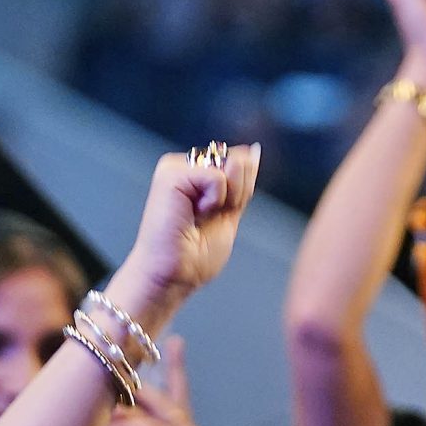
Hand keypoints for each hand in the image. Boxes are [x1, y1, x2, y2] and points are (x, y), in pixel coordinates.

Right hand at [109, 145, 261, 320]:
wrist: (173, 277)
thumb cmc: (194, 255)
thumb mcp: (230, 213)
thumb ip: (242, 182)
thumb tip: (254, 149)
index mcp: (198, 174)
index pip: (240, 163)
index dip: (242, 192)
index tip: (218, 216)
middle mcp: (185, 166)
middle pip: (238, 161)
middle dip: (238, 193)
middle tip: (210, 218)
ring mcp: (176, 168)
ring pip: (229, 166)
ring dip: (227, 198)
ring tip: (201, 216)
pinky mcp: (171, 174)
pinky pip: (216, 177)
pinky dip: (214, 201)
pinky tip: (193, 215)